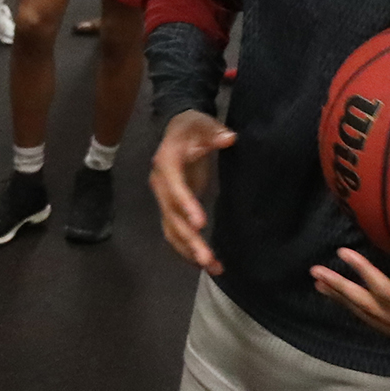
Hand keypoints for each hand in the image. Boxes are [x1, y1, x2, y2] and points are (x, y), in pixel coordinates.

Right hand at [149, 110, 236, 274]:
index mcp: (165, 163)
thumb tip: (229, 138)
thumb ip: (214, 131)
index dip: (184, 204)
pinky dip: (190, 249)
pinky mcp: (173, 208)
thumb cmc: (191, 126)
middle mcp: (160, 185)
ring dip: (190, 250)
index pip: (173, 187)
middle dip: (188, 239)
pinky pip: (177, 232)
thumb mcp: (202, 123)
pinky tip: (209, 263)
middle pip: (171, 216)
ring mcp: (165, 199)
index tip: (199, 223)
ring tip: (212, 266)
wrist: (178, 130)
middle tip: (206, 258)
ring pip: (172, 230)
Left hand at [310, 246, 389, 352]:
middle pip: (375, 314)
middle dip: (344, 293)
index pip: (387, 296)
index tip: (342, 252)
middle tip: (315, 274)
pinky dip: (369, 312)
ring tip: (325, 287)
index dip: (363, 274)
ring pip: (380, 323)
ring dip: (351, 304)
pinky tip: (359, 301)